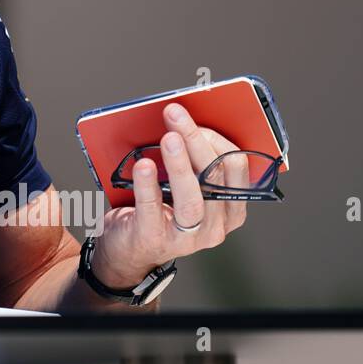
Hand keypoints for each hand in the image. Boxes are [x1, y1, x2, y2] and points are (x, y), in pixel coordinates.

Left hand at [90, 102, 248, 288]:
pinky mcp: (155, 239)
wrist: (126, 248)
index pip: (236, 170)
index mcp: (229, 209)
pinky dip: (147, 185)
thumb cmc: (158, 209)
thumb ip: (192, 163)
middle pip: (214, 179)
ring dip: (179, 164)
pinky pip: (153, 209)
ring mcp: (187, 237)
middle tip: (176, 115)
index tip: (199, 117)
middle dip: (195, 141)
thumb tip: (182, 122)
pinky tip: (143, 165)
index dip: (218, 140)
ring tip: (169, 138)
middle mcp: (215, 226)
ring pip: (192, 198)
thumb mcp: (182, 187)